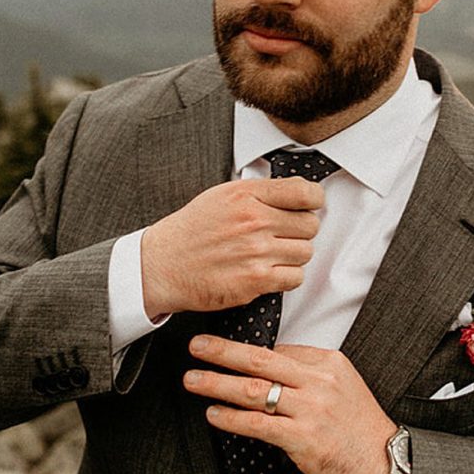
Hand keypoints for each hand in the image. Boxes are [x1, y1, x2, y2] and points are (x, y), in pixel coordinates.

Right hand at [142, 178, 323, 318]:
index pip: (305, 193)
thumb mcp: (222, 196)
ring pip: (306, 252)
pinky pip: (295, 277)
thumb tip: (299, 195)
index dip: (313, 202)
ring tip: (270, 255)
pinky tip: (269, 271)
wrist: (161, 266)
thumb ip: (260, 192)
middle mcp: (253, 221)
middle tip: (281, 236)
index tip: (308, 208)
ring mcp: (256, 252)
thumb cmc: (193, 231)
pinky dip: (287, 277)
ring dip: (293, 256)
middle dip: (300, 232)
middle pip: (310, 226)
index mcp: (246, 195)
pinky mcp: (255, 281)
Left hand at [184, 335, 397, 473]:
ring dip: (218, 384)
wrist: (383, 462)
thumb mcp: (343, 386)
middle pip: (262, 359)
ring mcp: (312, 410)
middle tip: (196, 345)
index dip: (247, 350)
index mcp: (330, 363)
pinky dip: (231, 418)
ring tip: (192, 379)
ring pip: (254, 390)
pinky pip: (257, 424)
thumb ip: (310, 374)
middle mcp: (320, 382)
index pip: (280, 349)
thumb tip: (268, 367)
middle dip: (223, 351)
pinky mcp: (303, 438)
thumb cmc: (360, 427)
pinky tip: (213, 414)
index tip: (222, 350)